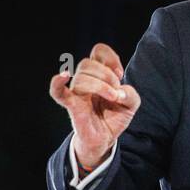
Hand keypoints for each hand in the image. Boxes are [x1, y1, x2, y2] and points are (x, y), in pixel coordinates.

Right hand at [48, 43, 141, 167]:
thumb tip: (118, 93)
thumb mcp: (132, 103)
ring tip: (113, 98)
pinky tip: (63, 76)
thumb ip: (130, 94)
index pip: (97, 51)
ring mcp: (77, 92)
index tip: (120, 74)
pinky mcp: (72, 106)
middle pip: (87, 63)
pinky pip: (57, 92)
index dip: (110, 58)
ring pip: (81, 77)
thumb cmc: (115, 115)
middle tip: (116, 90)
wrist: (105, 137)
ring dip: (101, 86)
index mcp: (98, 74)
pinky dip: (57, 83)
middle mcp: (85, 80)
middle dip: (107, 75)